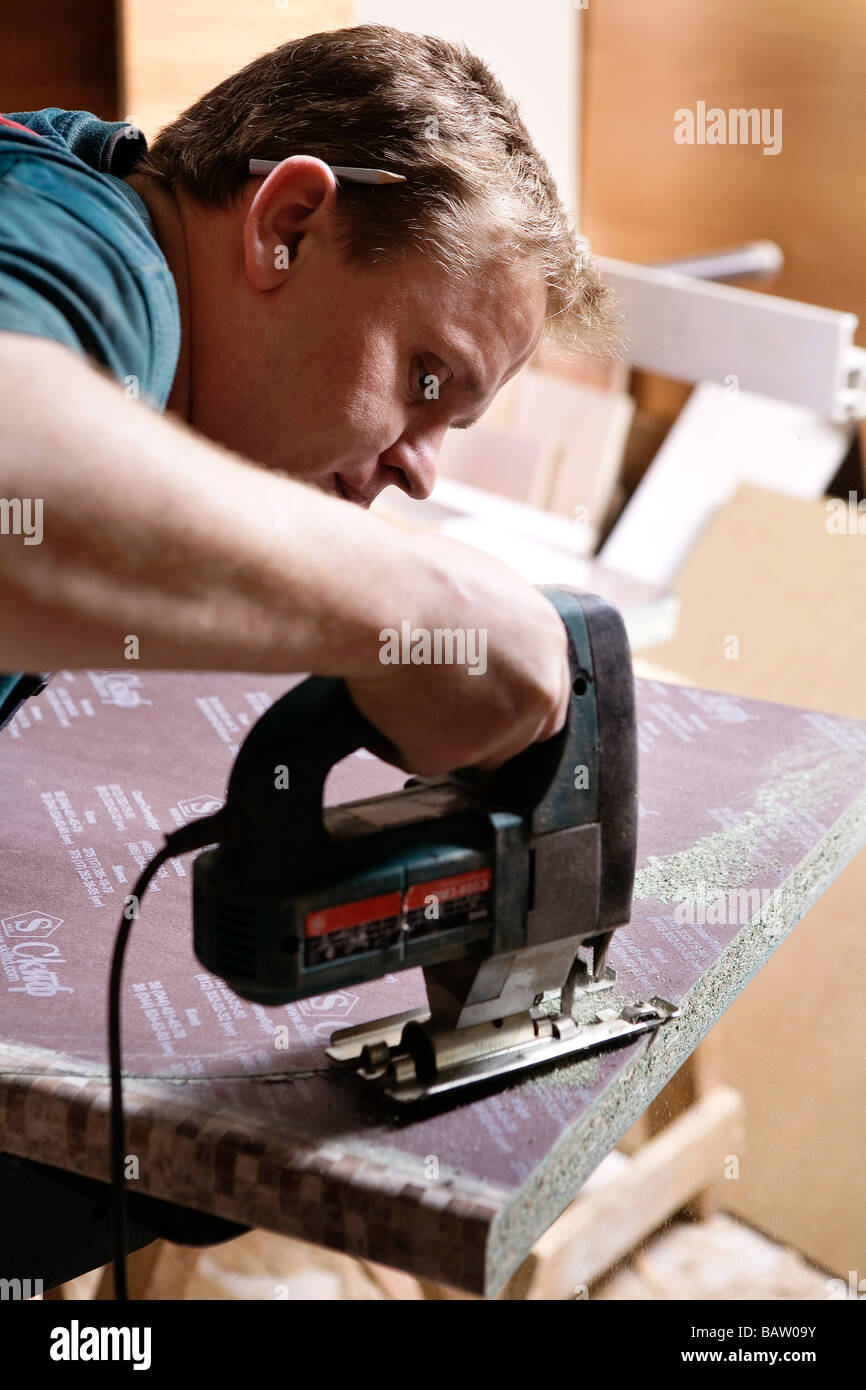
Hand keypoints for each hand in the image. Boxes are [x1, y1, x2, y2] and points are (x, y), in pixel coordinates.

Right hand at [345, 533, 570, 774]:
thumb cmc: (415, 578)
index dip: (513, 698)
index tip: (485, 696)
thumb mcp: (485, 581)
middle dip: (487, 726)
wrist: (381, 602)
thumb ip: (504, 624)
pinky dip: (399, 741)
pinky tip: (384, 704)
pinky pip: (422, 758)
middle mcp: (535, 690)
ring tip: (407, 693)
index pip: (549, 694)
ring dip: (447, 735)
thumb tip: (487, 635)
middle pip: (522, 734)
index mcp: (547, 642)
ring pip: (475, 752)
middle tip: (445, 704)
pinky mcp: (450, 754)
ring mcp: (497, 728)